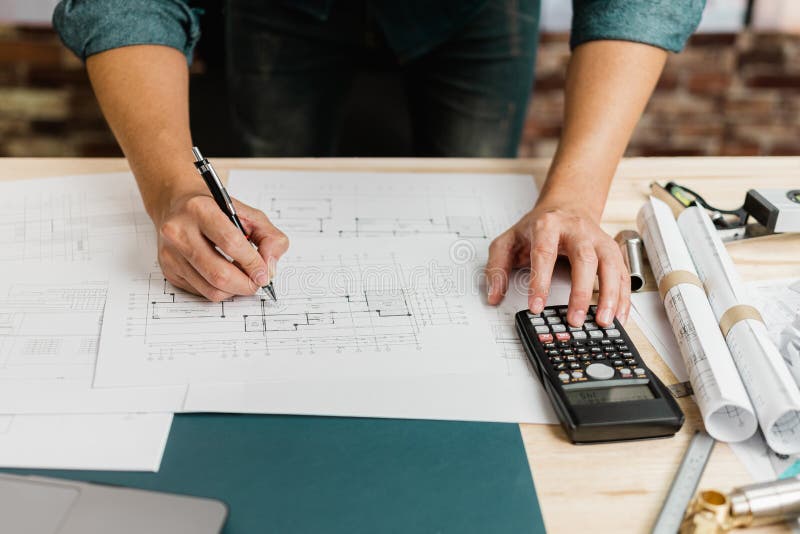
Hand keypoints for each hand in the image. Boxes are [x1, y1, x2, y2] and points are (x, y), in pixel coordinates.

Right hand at [155, 190, 288, 300]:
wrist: (179, 204)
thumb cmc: (217, 210)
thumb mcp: (250, 214)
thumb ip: (270, 237)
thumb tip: (269, 268)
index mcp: (200, 209)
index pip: (231, 243)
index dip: (253, 263)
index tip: (265, 274)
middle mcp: (179, 231)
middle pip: (219, 274)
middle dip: (246, 284)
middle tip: (258, 281)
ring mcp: (171, 253)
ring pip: (211, 289)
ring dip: (235, 290)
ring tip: (243, 277)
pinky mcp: (169, 270)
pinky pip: (202, 292)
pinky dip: (220, 289)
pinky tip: (225, 275)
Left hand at [485, 203, 629, 326]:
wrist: (567, 205)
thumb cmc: (538, 227)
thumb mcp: (508, 241)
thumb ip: (496, 267)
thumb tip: (494, 295)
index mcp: (548, 226)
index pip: (544, 254)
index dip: (540, 281)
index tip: (536, 306)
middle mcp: (577, 231)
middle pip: (584, 259)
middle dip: (581, 292)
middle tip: (575, 319)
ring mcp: (598, 239)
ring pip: (610, 265)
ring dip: (610, 295)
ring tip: (604, 321)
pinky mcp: (612, 250)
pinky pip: (623, 273)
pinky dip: (623, 296)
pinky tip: (619, 315)